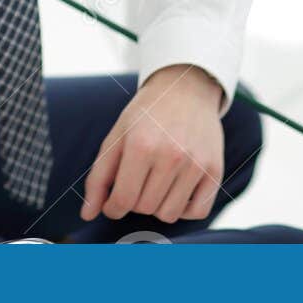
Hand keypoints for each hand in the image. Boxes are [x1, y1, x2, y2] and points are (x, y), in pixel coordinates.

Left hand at [80, 64, 224, 225]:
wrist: (186, 88)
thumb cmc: (146, 114)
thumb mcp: (116, 137)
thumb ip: (98, 177)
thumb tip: (87, 215)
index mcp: (141, 145)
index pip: (122, 201)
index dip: (112, 208)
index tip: (113, 201)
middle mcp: (171, 156)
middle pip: (144, 208)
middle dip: (134, 200)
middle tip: (137, 179)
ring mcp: (196, 164)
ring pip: (169, 215)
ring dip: (158, 205)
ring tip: (156, 182)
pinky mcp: (215, 170)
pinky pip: (198, 212)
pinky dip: (185, 209)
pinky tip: (177, 190)